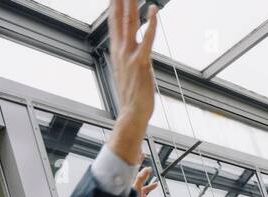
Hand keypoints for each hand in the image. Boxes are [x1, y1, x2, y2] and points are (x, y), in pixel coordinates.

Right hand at [105, 1, 159, 164]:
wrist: (132, 115)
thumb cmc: (133, 97)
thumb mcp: (128, 72)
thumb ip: (130, 58)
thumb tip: (135, 50)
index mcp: (117, 52)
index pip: (113, 23)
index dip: (113, 6)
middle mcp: (121, 51)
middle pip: (119, 18)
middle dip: (119, 1)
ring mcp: (130, 56)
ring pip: (130, 23)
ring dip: (132, 4)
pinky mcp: (142, 62)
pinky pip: (147, 38)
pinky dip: (151, 23)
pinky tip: (154, 10)